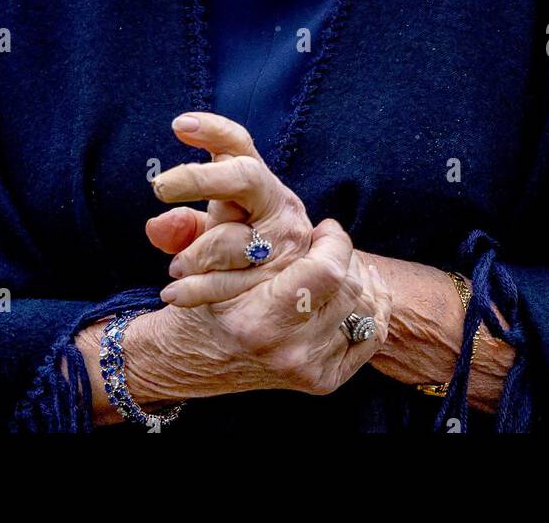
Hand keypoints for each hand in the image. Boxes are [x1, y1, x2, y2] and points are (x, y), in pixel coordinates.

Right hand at [87, 218, 392, 404]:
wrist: (205, 353)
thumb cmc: (206, 288)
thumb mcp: (206, 242)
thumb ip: (203, 204)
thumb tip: (178, 167)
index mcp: (256, 319)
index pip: (328, 270)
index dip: (334, 240)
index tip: (324, 226)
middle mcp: (285, 352)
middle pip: (352, 286)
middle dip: (343, 258)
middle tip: (327, 244)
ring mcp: (306, 370)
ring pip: (365, 309)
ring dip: (355, 280)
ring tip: (335, 266)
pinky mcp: (324, 382)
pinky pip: (370, 335)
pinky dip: (367, 310)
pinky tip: (346, 293)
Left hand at [147, 112, 314, 304]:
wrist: (284, 310)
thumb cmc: (238, 259)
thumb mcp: (211, 236)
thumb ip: (183, 227)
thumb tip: (154, 226)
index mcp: (259, 185)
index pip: (239, 146)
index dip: (213, 130)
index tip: (179, 125)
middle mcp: (278, 205)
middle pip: (243, 176)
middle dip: (200, 178)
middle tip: (160, 187)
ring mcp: (284, 242)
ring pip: (230, 237)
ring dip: (194, 254)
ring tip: (176, 268)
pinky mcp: (282, 280)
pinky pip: (228, 281)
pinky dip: (195, 289)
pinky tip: (175, 293)